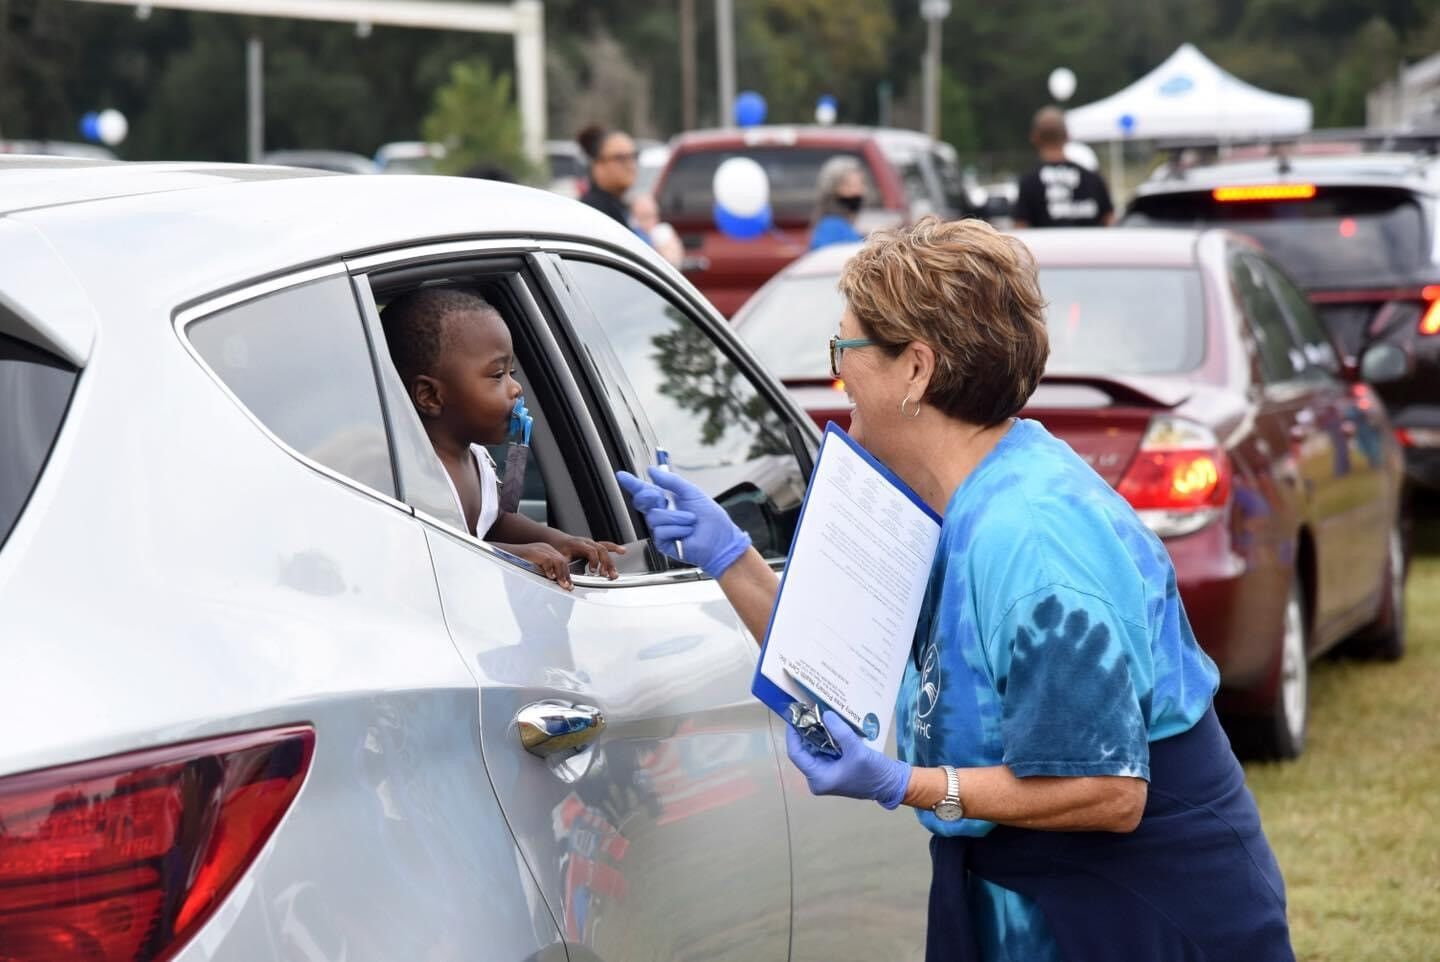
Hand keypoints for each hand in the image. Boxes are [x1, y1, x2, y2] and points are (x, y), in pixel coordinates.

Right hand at [503, 542, 577, 589]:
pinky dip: (550, 569)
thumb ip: (542, 573)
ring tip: (562, 585)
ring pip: (558, 560)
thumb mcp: (533, 568)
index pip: (562, 562)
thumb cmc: (514, 564)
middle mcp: (545, 548)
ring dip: (561, 575)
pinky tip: (550, 577)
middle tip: (567, 588)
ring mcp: (539, 548)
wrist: (499, 553)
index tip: (569, 586)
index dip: (566, 575)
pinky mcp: (533, 551)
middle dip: (566, 576)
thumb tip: (552, 584)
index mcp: (546, 551)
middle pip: (562, 561)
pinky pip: (546, 559)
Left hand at [555, 535, 625, 579]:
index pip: (590, 551)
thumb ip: (564, 567)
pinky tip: (623, 551)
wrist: (557, 540)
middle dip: (605, 563)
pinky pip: (606, 546)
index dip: (594, 561)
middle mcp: (586, 542)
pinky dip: (615, 548)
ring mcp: (591, 543)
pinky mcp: (594, 546)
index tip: (593, 571)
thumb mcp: (559, 558)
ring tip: (615, 573)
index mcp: (577, 544)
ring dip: (611, 562)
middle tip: (606, 575)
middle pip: (601, 550)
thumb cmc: (558, 549)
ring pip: (605, 548)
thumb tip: (566, 578)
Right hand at [615, 467, 751, 578]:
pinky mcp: (663, 543)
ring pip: (654, 517)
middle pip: (643, 501)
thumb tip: (653, 471)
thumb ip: (671, 481)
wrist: (720, 541)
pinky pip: (661, 531)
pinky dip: (678, 529)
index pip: (646, 491)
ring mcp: (661, 530)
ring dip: (676, 517)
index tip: (621, 476)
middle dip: (651, 497)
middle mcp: (663, 515)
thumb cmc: (711, 519)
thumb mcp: (691, 492)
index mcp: (668, 501)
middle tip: (664, 499)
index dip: (632, 483)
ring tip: (690, 522)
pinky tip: (687, 534)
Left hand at [785, 710, 911, 809]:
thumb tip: (825, 714)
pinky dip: (826, 738)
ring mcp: (826, 773)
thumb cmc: (873, 772)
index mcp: (819, 778)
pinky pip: (825, 751)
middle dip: (806, 731)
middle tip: (809, 710)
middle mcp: (818, 777)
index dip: (793, 734)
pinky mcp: (834, 769)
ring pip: (814, 749)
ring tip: (819, 714)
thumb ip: (840, 732)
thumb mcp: (857, 751)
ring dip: (817, 733)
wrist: (891, 784)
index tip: (795, 716)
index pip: (796, 754)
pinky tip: (830, 724)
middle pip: (804, 751)